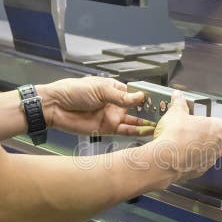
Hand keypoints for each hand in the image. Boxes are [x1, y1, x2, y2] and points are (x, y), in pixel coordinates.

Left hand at [39, 77, 154, 136]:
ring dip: (147, 123)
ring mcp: (112, 117)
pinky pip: (126, 131)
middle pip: (138, 108)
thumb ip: (122, 97)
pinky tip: (148, 132)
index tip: (161, 100)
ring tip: (161, 125)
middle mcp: (116, 104)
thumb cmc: (74, 91)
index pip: (136, 93)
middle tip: (166, 115)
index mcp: (114, 89)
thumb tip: (141, 97)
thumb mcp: (100, 90)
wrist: (55, 107)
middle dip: (151, 111)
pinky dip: (137, 132)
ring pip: (134, 121)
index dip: (148, 97)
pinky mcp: (107, 129)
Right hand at [151, 91, 221, 181]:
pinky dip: (200, 159)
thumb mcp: (176, 114)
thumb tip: (177, 96)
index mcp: (217, 129)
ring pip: (218, 153)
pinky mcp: (199, 170)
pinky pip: (204, 163)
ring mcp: (209, 160)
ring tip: (203, 144)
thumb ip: (179, 105)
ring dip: (214, 149)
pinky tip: (191, 156)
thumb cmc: (175, 136)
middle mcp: (217, 145)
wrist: (165, 159)